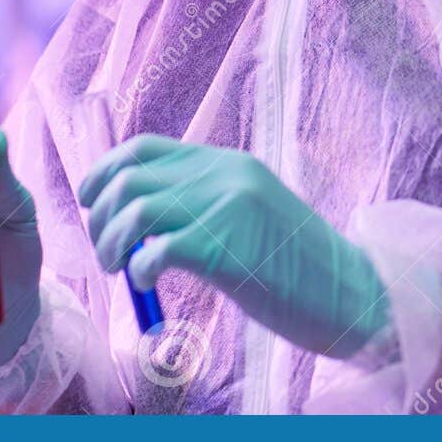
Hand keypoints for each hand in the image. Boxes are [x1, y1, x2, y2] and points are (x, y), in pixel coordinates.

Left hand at [78, 135, 386, 355]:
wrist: (350, 293)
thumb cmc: (298, 266)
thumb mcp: (252, 215)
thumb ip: (205, 203)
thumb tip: (137, 215)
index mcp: (231, 163)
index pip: (144, 148)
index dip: (103, 172)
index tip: (91, 203)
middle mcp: (228, 176)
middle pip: (129, 176)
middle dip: (100, 215)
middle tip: (107, 251)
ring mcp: (229, 209)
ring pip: (134, 209)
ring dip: (111, 243)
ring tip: (120, 270)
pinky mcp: (228, 250)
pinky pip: (155, 250)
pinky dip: (138, 268)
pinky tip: (147, 283)